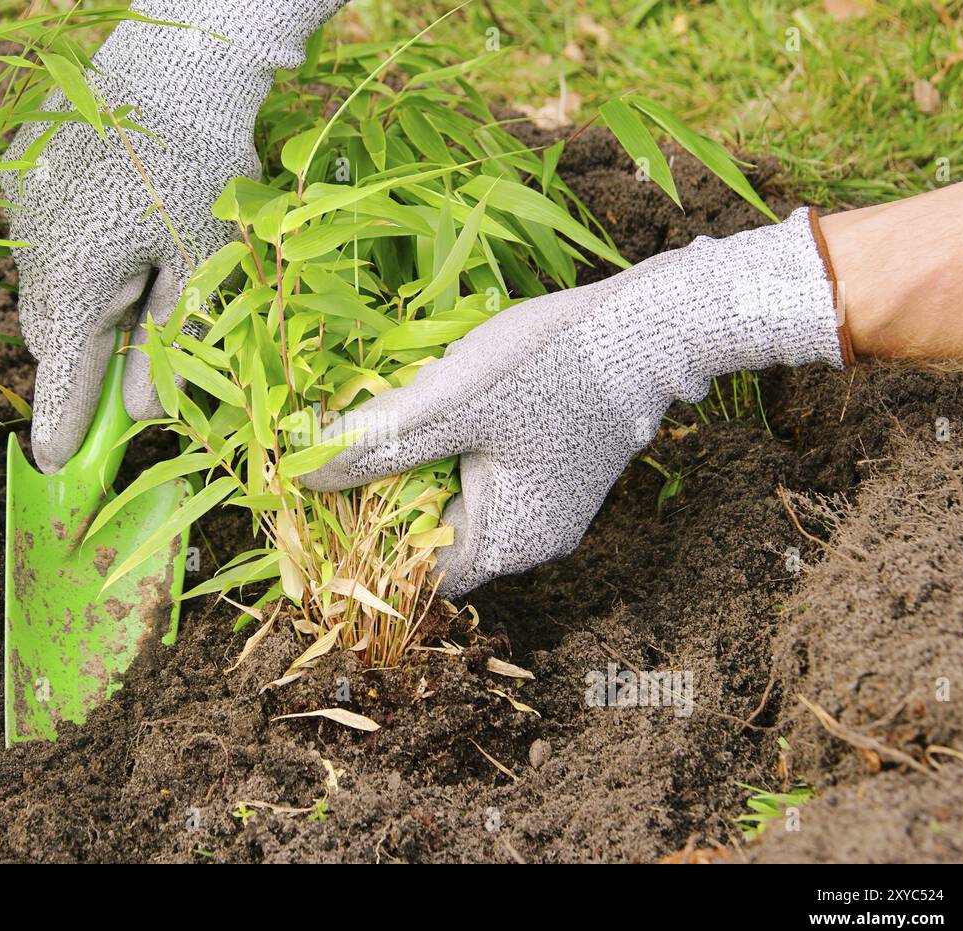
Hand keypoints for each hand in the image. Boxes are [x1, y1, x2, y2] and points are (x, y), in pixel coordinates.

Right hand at [0, 1, 341, 471]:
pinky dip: (69, 251)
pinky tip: (112, 218)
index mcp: (76, 279)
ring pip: (42, 287)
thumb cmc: (199, 172)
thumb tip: (141, 413)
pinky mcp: (19, 175)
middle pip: (50, 334)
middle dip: (87, 352)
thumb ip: (166, 346)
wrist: (173, 64)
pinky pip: (38, 239)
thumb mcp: (199, 269)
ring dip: (79, 299)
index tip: (54, 466)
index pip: (62, 375)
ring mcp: (18, 208)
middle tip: (135, 346)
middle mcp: (32, 247)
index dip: (61, 425)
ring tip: (135, 261)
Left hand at [302, 208, 845, 595]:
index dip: (366, 543)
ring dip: (420, 474)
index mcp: (508, 542)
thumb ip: (379, 442)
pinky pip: (488, 481)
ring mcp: (550, 508)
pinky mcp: (558, 473)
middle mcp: (532, 541)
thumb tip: (308, 474)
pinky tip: (440, 416)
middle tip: (348, 455)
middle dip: (389, 501)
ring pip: (460, 505)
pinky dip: (455, 457)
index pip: (415, 573)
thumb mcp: (451, 402)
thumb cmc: (550, 366)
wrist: (653, 325)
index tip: (327, 501)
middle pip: (436, 540)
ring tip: (389, 429)